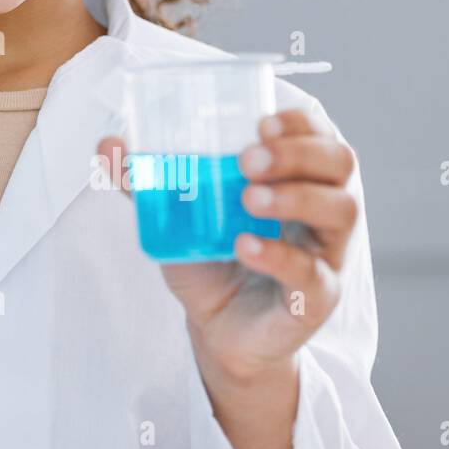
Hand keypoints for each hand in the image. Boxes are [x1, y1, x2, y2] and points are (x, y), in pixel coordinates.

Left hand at [96, 107, 357, 381]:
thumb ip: (146, 180)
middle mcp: (322, 208)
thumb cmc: (209, 256)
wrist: (216, 327)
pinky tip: (245, 246)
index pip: (319, 133)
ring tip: (249, 198)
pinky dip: (279, 256)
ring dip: (296, 197)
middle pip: (340, 163)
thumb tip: (108, 144)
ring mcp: (326, 252)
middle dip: (296, 153)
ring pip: (341, 211)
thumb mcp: (175, 214)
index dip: (299, 123)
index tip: (260, 121)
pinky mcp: (317, 298)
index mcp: (296, 176)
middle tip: (246, 160)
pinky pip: (313, 273)